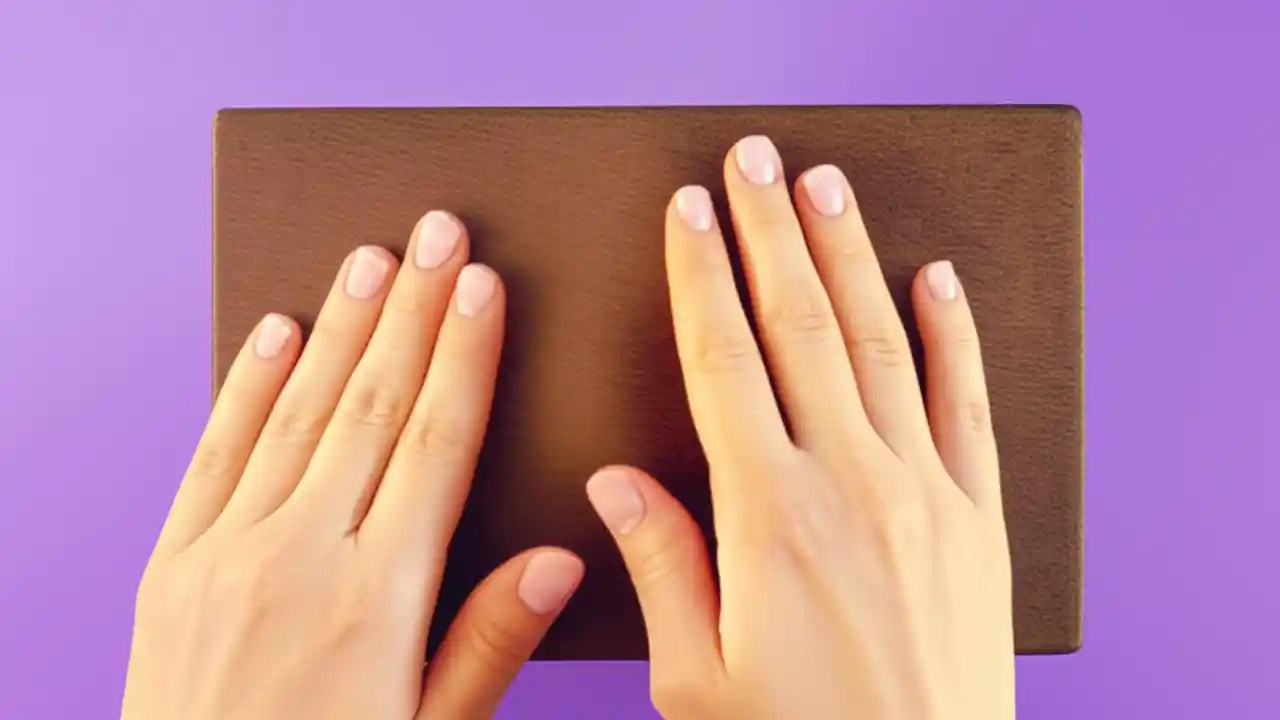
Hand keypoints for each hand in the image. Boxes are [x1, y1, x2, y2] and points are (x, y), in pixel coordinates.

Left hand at [123, 213, 582, 719]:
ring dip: (341, 327)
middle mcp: (301, 557)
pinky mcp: (172, 564)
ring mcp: (227, 554)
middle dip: (412, 310)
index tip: (484, 289)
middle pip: (372, 405)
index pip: (437, 443)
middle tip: (438, 232)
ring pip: (297, 412)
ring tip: (374, 257)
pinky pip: (215, 453)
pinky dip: (247, 385)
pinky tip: (278, 332)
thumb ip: (491, 641)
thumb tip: (562, 556)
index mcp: (379, 597)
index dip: (465, 356)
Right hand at [586, 136, 1015, 718]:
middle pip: (800, 326)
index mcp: (769, 517)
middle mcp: (850, 483)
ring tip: (825, 187)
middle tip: (752, 162)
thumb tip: (616, 485)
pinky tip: (935, 277)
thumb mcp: (698, 678)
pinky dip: (952, 332)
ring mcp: (924, 491)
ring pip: (880, 342)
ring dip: (848, 255)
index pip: (723, 363)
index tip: (688, 214)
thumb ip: (663, 565)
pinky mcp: (977, 515)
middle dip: (769, 233)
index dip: (701, 278)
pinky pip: (967, 401)